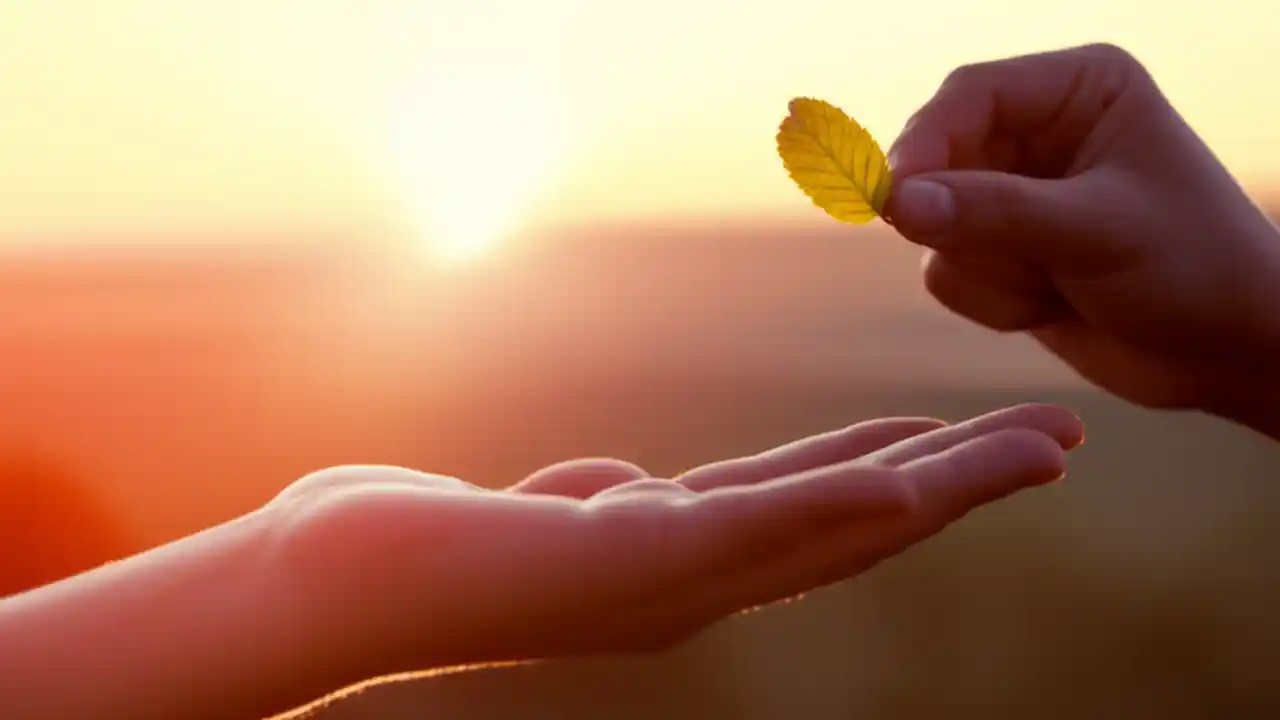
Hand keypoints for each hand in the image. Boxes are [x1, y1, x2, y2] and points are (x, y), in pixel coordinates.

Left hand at [0, 405, 1081, 719]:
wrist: (333, 586)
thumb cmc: (428, 548)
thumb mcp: (541, 514)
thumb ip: (604, 504)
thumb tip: (629, 485)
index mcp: (683, 563)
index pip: (819, 514)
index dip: (909, 481)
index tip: (974, 447)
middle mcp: (694, 582)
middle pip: (854, 523)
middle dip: (963, 483)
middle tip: (1059, 443)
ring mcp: (666, 577)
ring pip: (826, 525)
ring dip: (937, 488)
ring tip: (1026, 451)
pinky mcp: (623, 558)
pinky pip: (746, 530)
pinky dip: (832, 505)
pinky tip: (904, 480)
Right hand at [885, 44, 1279, 433]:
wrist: (1226, 354)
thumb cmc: (1192, 268)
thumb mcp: (1096, 232)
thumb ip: (993, 213)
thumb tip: (894, 201)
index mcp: (1078, 89)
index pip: (970, 95)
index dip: (925, 140)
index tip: (892, 195)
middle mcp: (1038, 133)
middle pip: (937, 156)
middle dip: (953, 215)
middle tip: (968, 250)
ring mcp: (1015, 195)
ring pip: (932, 222)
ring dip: (983, 267)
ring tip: (1050, 284)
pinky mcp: (1001, 252)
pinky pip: (947, 270)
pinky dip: (988, 299)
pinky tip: (1046, 307)